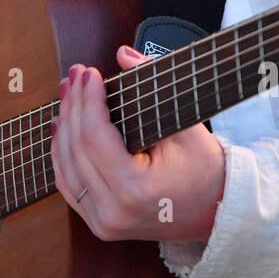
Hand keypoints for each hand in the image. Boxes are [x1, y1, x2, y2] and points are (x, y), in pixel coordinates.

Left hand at [51, 45, 226, 242]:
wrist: (217, 212)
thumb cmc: (206, 172)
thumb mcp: (185, 127)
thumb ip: (151, 87)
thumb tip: (123, 54)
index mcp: (132, 191)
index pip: (93, 136)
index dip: (88, 99)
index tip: (90, 73)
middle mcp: (112, 212)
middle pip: (76, 148)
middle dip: (73, 105)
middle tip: (75, 75)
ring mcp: (102, 223)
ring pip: (65, 166)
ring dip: (64, 126)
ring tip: (67, 93)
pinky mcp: (99, 224)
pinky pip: (69, 184)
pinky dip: (62, 154)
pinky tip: (62, 127)